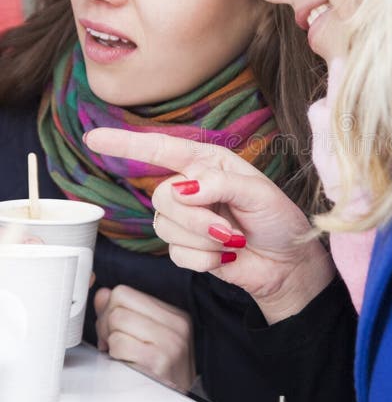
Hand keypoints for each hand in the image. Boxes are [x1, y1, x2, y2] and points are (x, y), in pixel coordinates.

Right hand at [85, 129, 334, 322]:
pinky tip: (226, 257)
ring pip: (166, 228)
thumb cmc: (278, 220)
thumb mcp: (258, 193)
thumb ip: (219, 184)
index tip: (94, 138)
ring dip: (204, 240)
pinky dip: (206, 259)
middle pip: (162, 197)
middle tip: (230, 230)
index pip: (161, 149)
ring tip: (232, 241)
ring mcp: (185, 220)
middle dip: (196, 219)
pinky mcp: (186, 250)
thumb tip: (183, 188)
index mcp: (207, 164)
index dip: (126, 144)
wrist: (288, 263)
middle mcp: (191, 188)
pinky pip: (177, 255)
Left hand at [94, 285, 194, 391]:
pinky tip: (125, 364)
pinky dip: (115, 355)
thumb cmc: (159, 374)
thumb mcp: (146, 337)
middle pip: (117, 303)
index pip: (125, 292)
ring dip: (111, 342)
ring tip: (121, 355)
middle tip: (112, 345)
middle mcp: (176, 324)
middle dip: (106, 325)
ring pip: (116, 320)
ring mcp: (169, 341)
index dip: (109, 310)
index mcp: (175, 314)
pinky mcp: (157, 359)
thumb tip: (102, 294)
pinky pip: (118, 343)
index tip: (113, 330)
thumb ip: (123, 312)